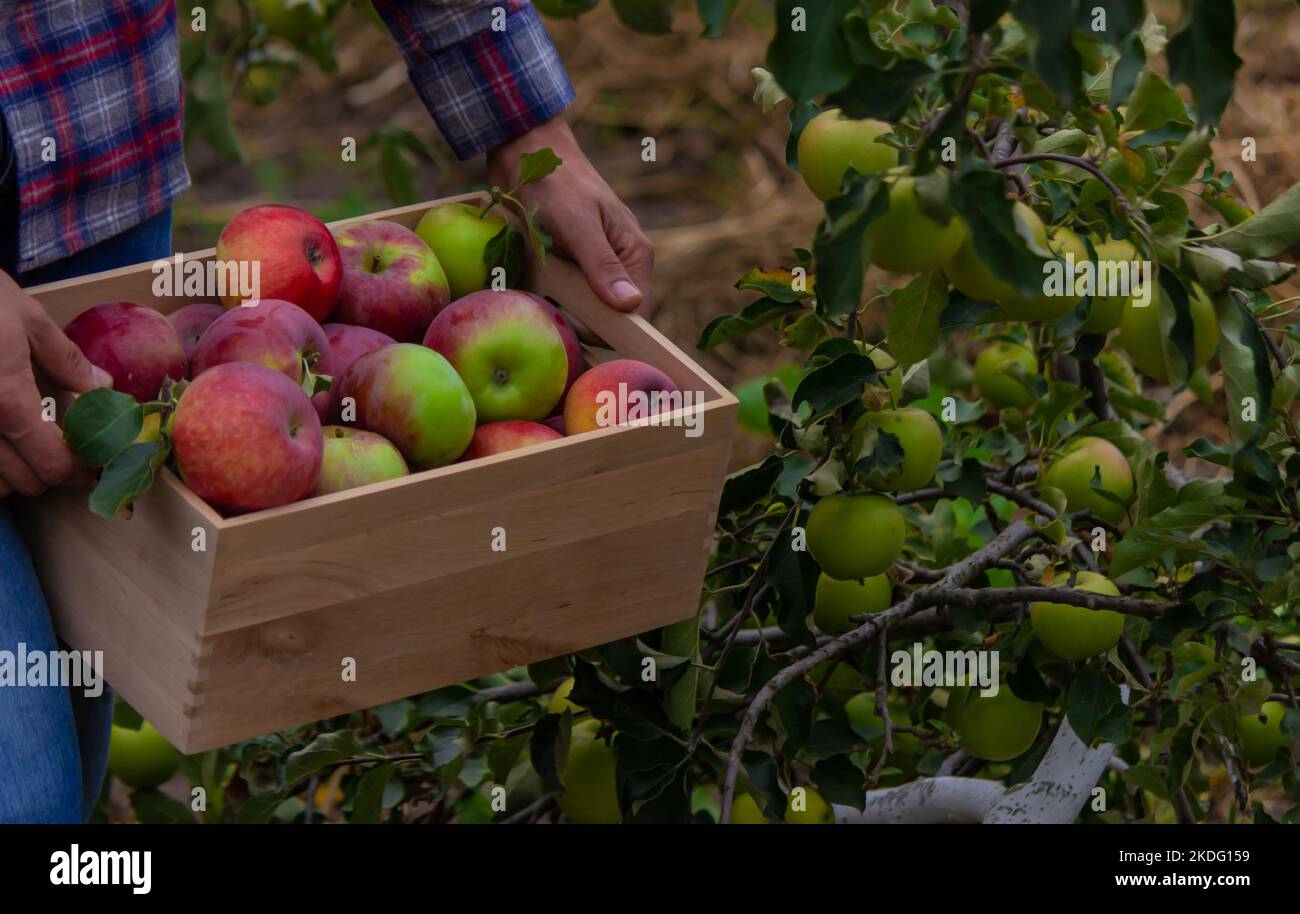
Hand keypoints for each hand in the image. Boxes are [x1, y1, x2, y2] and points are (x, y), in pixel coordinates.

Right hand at [0, 272, 112, 496]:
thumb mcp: (27, 319)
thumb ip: (65, 360)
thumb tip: (101, 387)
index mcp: (6, 398)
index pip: (52, 464)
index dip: (79, 468)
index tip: (91, 457)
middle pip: (24, 482)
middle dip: (53, 472)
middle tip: (68, 452)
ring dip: (16, 475)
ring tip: (31, 448)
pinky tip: (3, 443)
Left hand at [487, 116, 654, 314]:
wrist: (527, 154)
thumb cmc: (558, 183)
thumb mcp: (579, 224)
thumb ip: (603, 265)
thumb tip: (630, 305)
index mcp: (635, 256)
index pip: (634, 313)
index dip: (607, 327)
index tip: (572, 324)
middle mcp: (619, 266)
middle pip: (607, 316)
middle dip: (577, 319)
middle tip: (546, 304)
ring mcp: (593, 268)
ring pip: (581, 310)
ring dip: (557, 307)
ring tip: (534, 290)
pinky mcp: (570, 267)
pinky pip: (562, 296)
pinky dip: (546, 295)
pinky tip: (529, 282)